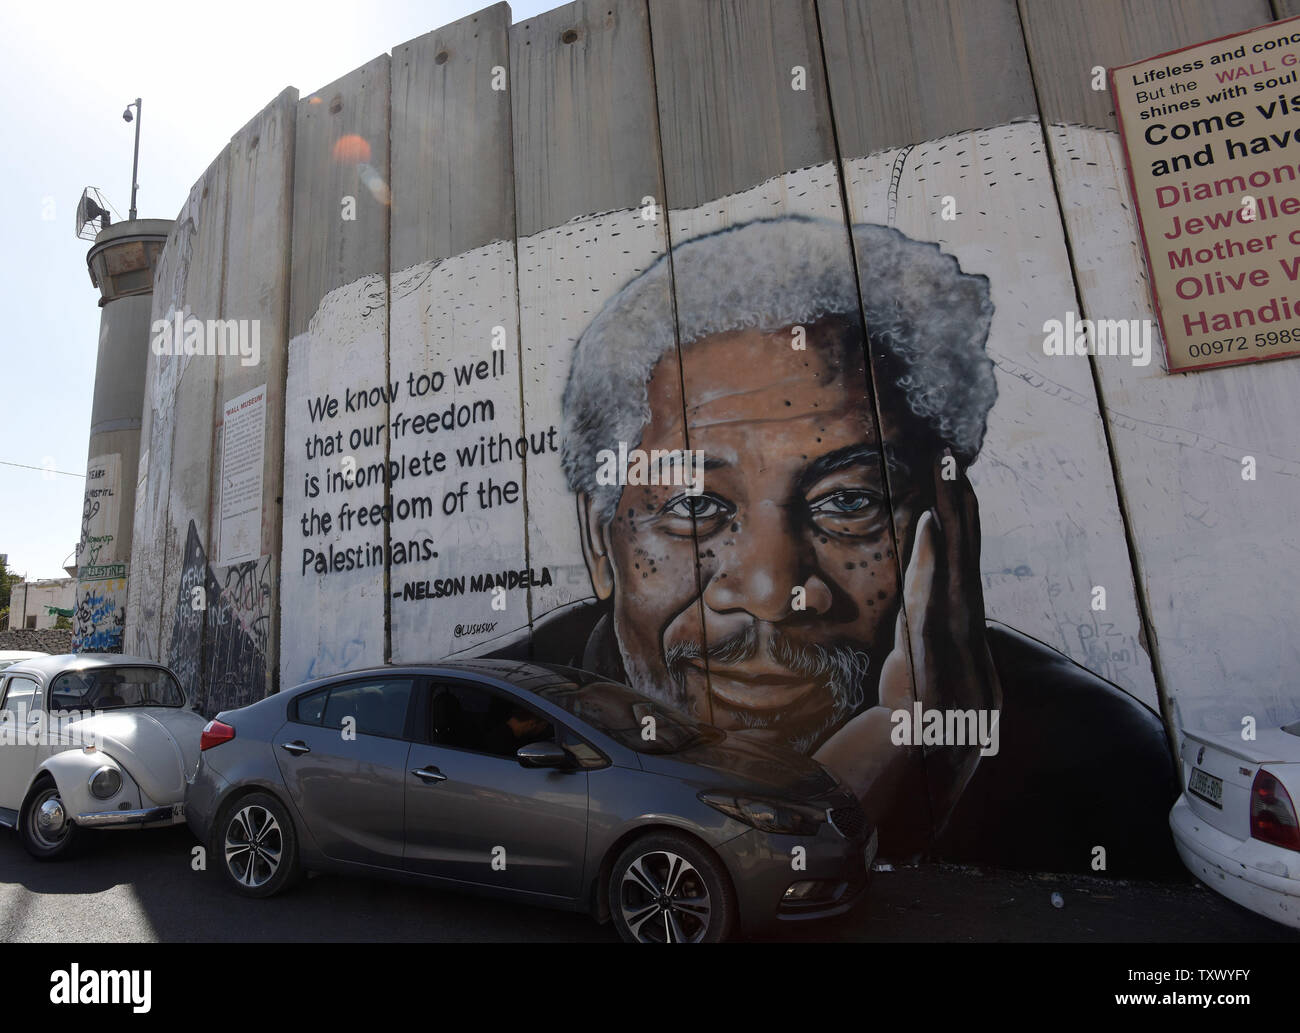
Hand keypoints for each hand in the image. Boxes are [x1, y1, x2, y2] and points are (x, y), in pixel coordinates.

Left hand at [814, 451, 1000, 828]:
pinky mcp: (935, 660)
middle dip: (965, 515)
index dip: (965, 537)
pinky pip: (933, 601)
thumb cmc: (911, 736)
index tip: (959, 492)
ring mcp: (958, 652)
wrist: (913, 786)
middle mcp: (970, 644)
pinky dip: (932, 563)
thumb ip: (917, 645)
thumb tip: (911, 614)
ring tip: (950, 476)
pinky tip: (928, 526)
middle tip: (957, 464)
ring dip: (954, 523)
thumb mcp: (916, 682)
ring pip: (957, 574)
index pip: (965, 579)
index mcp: (966, 647)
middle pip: (968, 566)